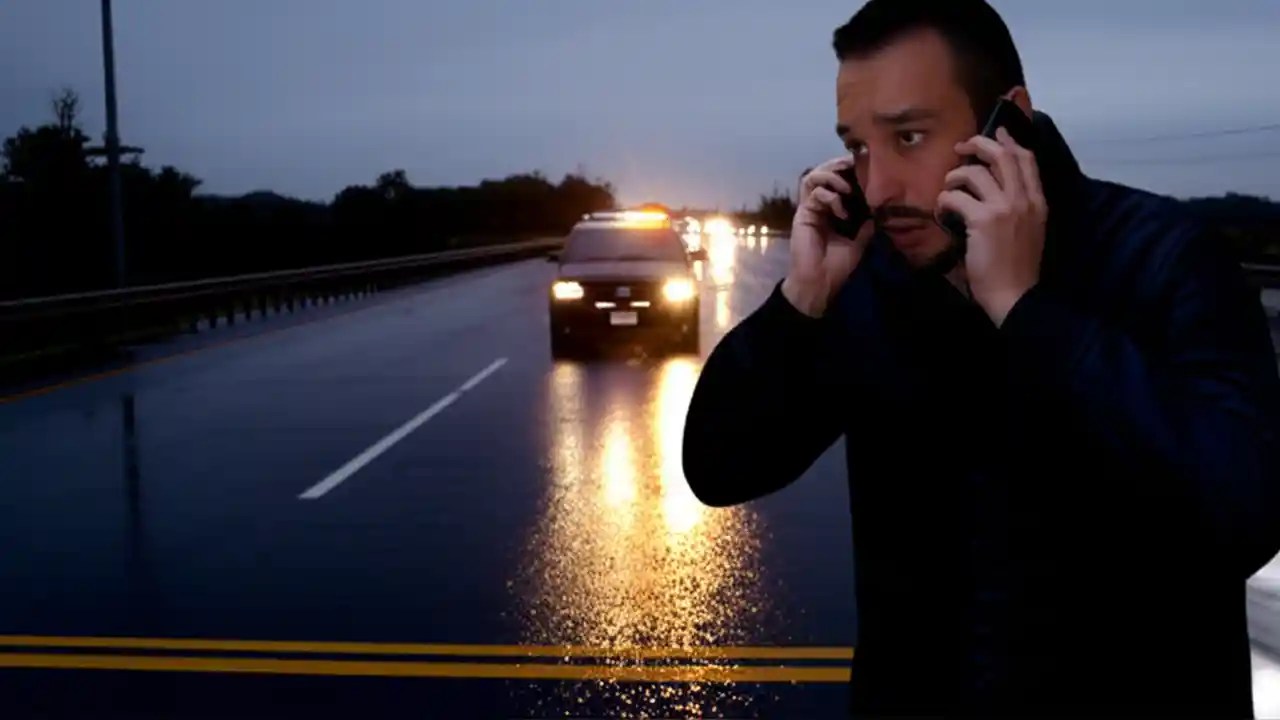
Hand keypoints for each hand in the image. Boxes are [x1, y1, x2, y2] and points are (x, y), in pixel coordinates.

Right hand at [784, 156, 874, 316]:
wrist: (820, 282)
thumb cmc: (837, 266)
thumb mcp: (859, 243)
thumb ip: (866, 226)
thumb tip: (880, 212)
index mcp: (831, 211)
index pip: (838, 181)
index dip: (847, 171)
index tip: (864, 167)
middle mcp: (819, 206)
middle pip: (822, 172)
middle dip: (837, 165)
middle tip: (853, 164)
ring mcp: (809, 208)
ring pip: (813, 177)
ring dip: (831, 176)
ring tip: (846, 187)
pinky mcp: (803, 214)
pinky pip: (813, 193)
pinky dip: (829, 196)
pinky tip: (840, 209)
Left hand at [937, 127, 1047, 325]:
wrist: (1015, 295)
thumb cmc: (1016, 269)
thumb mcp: (1029, 231)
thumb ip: (1018, 208)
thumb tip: (996, 189)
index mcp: (1038, 202)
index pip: (1027, 159)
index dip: (1008, 142)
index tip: (995, 134)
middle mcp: (1024, 200)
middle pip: (1002, 155)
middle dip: (979, 144)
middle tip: (961, 147)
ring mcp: (1005, 208)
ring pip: (975, 172)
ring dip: (955, 176)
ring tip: (948, 188)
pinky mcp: (983, 220)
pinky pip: (956, 197)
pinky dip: (944, 200)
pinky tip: (941, 212)